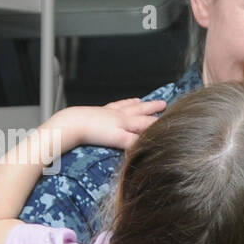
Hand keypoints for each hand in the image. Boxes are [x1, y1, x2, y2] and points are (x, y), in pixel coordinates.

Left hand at [50, 98, 165, 154]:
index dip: (159, 123)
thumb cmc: (93, 133)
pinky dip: (119, 104)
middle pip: (139, 110)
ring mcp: (108, 112)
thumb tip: (150, 144)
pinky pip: (112, 106)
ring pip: (126, 106)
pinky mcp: (97, 112)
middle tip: (163, 103)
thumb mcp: (119, 140)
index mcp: (126, 122)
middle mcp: (119, 115)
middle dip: (152, 108)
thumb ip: (135, 142)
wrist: (72, 124)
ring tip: (141, 100)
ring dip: (136, 104)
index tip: (171, 120)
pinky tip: (118, 105)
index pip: (147, 122)